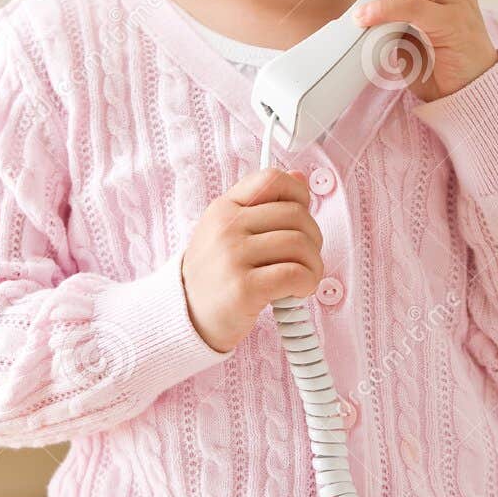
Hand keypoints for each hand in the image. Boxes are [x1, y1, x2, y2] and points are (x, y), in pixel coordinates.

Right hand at [181, 168, 323, 353]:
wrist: (184, 318)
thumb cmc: (214, 276)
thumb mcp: (226, 232)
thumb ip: (261, 205)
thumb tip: (300, 178)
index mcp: (224, 208)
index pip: (272, 179)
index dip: (299, 195)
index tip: (299, 220)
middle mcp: (226, 227)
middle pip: (296, 215)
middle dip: (313, 239)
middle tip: (304, 260)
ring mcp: (233, 256)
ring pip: (300, 245)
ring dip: (313, 265)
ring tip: (302, 279)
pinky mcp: (243, 288)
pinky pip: (295, 274)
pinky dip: (307, 283)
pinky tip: (296, 292)